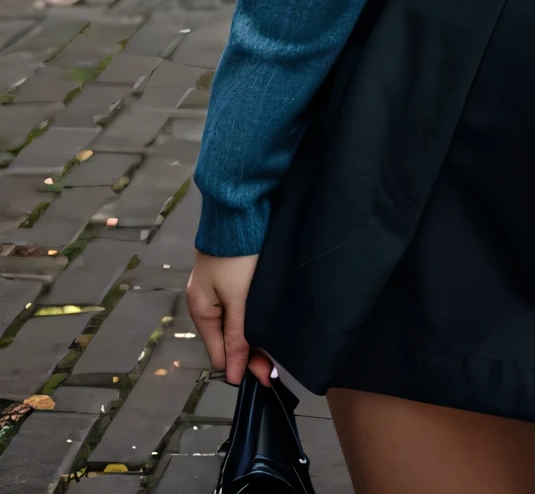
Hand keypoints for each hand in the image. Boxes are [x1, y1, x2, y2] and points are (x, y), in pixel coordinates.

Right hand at [186, 251, 273, 385]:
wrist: (240, 213)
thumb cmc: (237, 257)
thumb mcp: (238, 299)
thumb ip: (237, 336)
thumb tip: (232, 376)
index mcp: (201, 311)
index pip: (218, 352)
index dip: (240, 366)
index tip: (265, 378)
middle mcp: (206, 304)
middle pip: (228, 339)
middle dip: (251, 354)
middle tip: (276, 371)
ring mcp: (218, 291)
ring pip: (236, 325)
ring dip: (254, 338)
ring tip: (277, 356)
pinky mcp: (231, 280)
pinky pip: (240, 310)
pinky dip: (253, 321)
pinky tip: (268, 329)